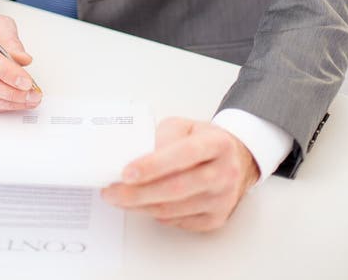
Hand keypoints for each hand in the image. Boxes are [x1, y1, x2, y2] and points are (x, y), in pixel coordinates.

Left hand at [101, 117, 259, 231]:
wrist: (235, 159)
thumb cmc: (203, 140)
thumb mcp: (184, 126)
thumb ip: (162, 137)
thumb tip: (133, 156)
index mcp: (217, 144)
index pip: (183, 155)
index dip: (153, 165)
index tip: (127, 172)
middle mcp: (224, 173)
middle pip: (176, 188)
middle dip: (138, 193)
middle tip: (112, 191)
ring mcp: (222, 199)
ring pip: (174, 209)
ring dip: (140, 206)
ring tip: (119, 198)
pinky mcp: (216, 219)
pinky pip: (178, 221)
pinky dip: (155, 214)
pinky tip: (142, 205)